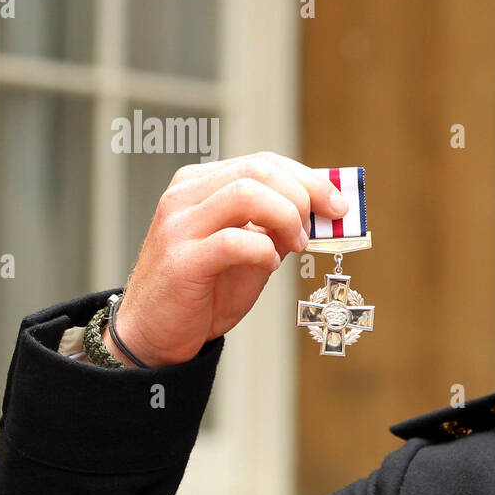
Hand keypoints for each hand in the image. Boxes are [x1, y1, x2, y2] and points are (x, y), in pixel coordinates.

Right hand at [103, 152, 349, 367]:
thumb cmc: (206, 290)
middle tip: (321, 225)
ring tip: (297, 244)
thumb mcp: (252, 252)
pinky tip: (269, 265)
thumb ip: (279, 228)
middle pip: (258, 169)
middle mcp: (186, 196)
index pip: (263, 162)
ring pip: (245, 193)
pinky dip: (263, 250)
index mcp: (202, 185)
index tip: (338, 203)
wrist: (156, 333)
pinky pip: (233, 241)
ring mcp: (179, 225)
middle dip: (303, 194)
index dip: (308, 178)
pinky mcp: (181, 260)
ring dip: (286, 217)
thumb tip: (324, 212)